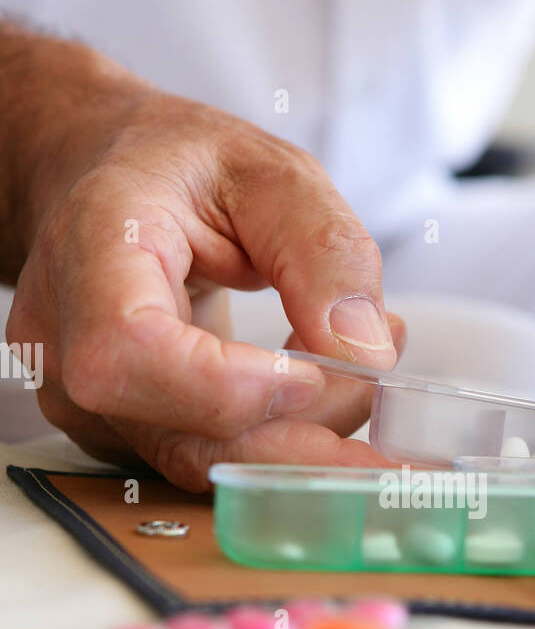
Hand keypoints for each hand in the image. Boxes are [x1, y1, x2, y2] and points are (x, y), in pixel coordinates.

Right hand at [7, 85, 398, 487]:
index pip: (130, 351)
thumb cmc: (178, 169)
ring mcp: (83, 394)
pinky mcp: (118, 427)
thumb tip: (366, 352)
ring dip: (298, 436)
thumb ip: (325, 251)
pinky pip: (206, 456)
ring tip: (355, 373)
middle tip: (375, 389)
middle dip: (298, 432)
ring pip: (200, 459)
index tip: (312, 372)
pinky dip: (275, 437)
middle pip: (176, 432)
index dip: (229, 385)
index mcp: (92, 247)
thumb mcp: (271, 173)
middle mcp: (65, 336)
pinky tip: (312, 385)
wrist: (108, 182)